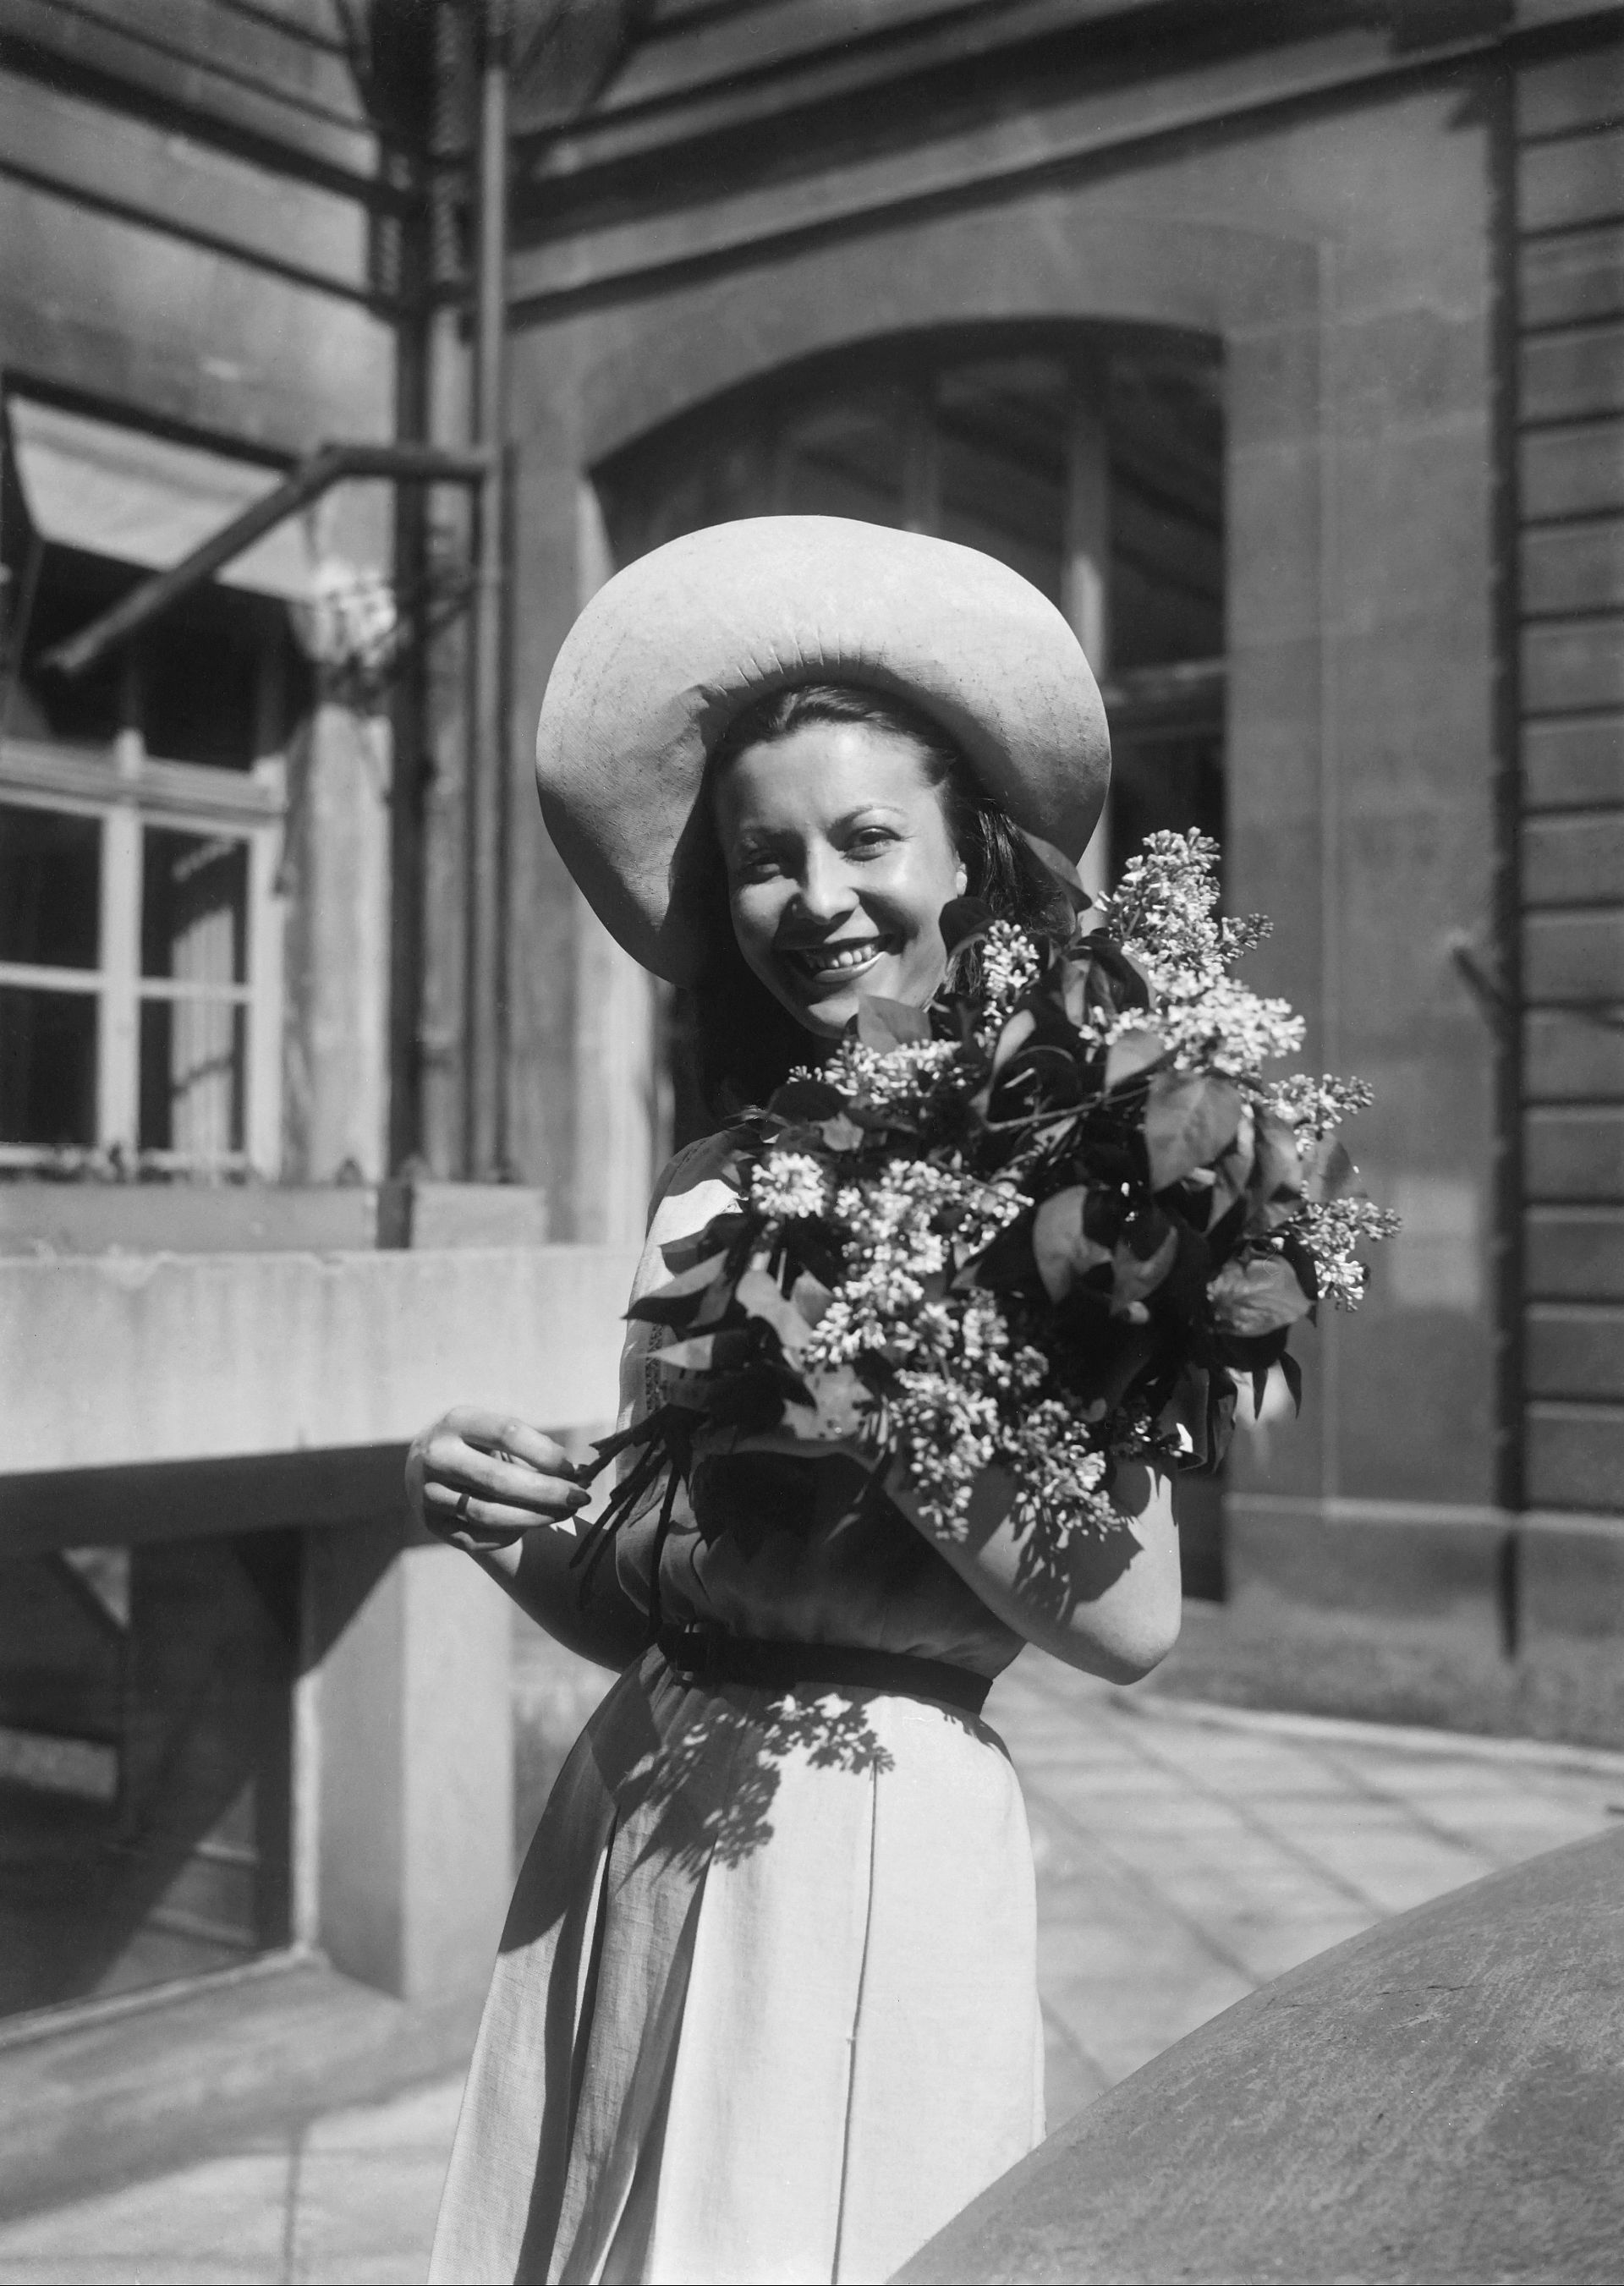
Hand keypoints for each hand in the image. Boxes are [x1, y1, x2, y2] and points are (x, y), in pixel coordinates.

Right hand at [405, 1407, 592, 1554]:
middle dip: (546, 1492)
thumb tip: (577, 1476)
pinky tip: (531, 1525)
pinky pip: (475, 1538)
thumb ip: (531, 1448)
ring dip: (534, 1517)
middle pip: (498, 1480)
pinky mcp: (431, 1522)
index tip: (571, 1468)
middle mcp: (436, 1455)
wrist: (427, 1465)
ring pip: (487, 1514)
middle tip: (579, 1498)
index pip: (507, 1434)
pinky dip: (508, 1535)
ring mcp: (428, 1491)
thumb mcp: (494, 1432)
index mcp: (457, 1421)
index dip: (545, 1453)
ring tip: (564, 1513)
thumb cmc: (477, 1445)